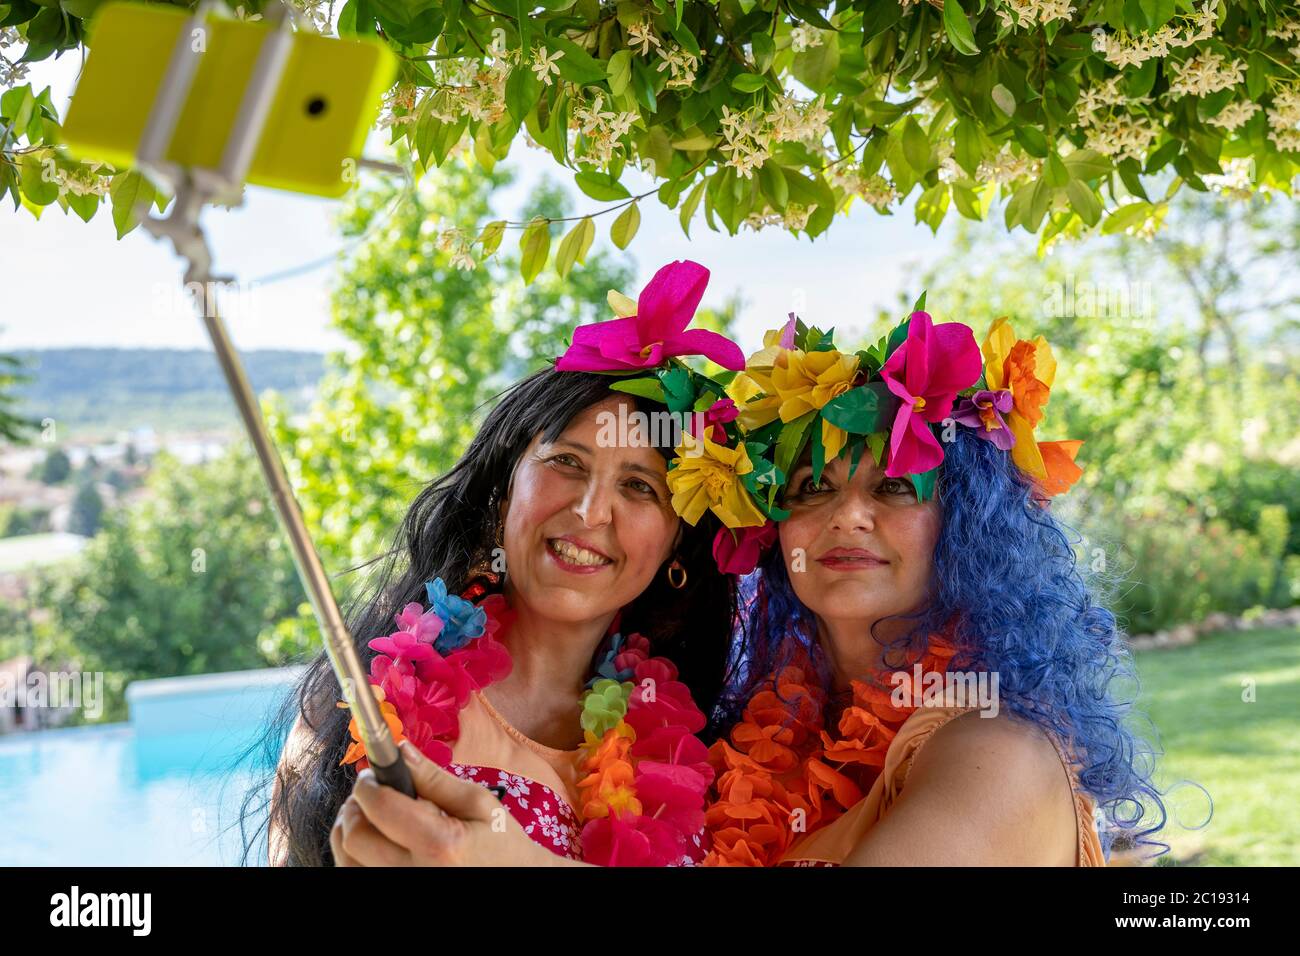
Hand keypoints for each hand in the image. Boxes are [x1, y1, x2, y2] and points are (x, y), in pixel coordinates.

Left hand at [330, 740, 575, 866]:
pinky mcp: (396, 897)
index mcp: (439, 844)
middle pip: (355, 837)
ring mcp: (404, 888)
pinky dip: (355, 855)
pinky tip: (373, 841)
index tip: (371, 775)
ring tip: (369, 816)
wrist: (517, 879)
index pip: (381, 808)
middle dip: (354, 807)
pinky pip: (356, 874)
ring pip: (347, 860)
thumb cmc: (501, 842)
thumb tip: (400, 751)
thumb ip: (435, 778)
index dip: (368, 785)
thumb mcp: (477, 803)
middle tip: (369, 793)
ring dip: (349, 831)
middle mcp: (415, 873)